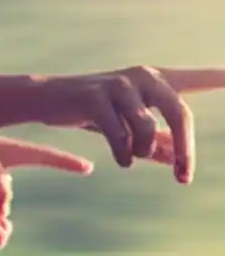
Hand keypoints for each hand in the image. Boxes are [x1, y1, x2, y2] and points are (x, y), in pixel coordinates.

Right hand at [39, 66, 224, 182]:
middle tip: (185, 178)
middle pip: (179, 114)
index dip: (219, 78)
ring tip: (133, 158)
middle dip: (185, 150)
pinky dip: (123, 153)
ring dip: (142, 151)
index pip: (196, 79)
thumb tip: (177, 161)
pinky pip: (119, 134)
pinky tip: (123, 162)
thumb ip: (156, 141)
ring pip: (146, 128)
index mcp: (156, 80)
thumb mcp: (128, 125)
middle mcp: (142, 77)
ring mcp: (118, 85)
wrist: (47, 99)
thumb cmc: (93, 111)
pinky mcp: (95, 96)